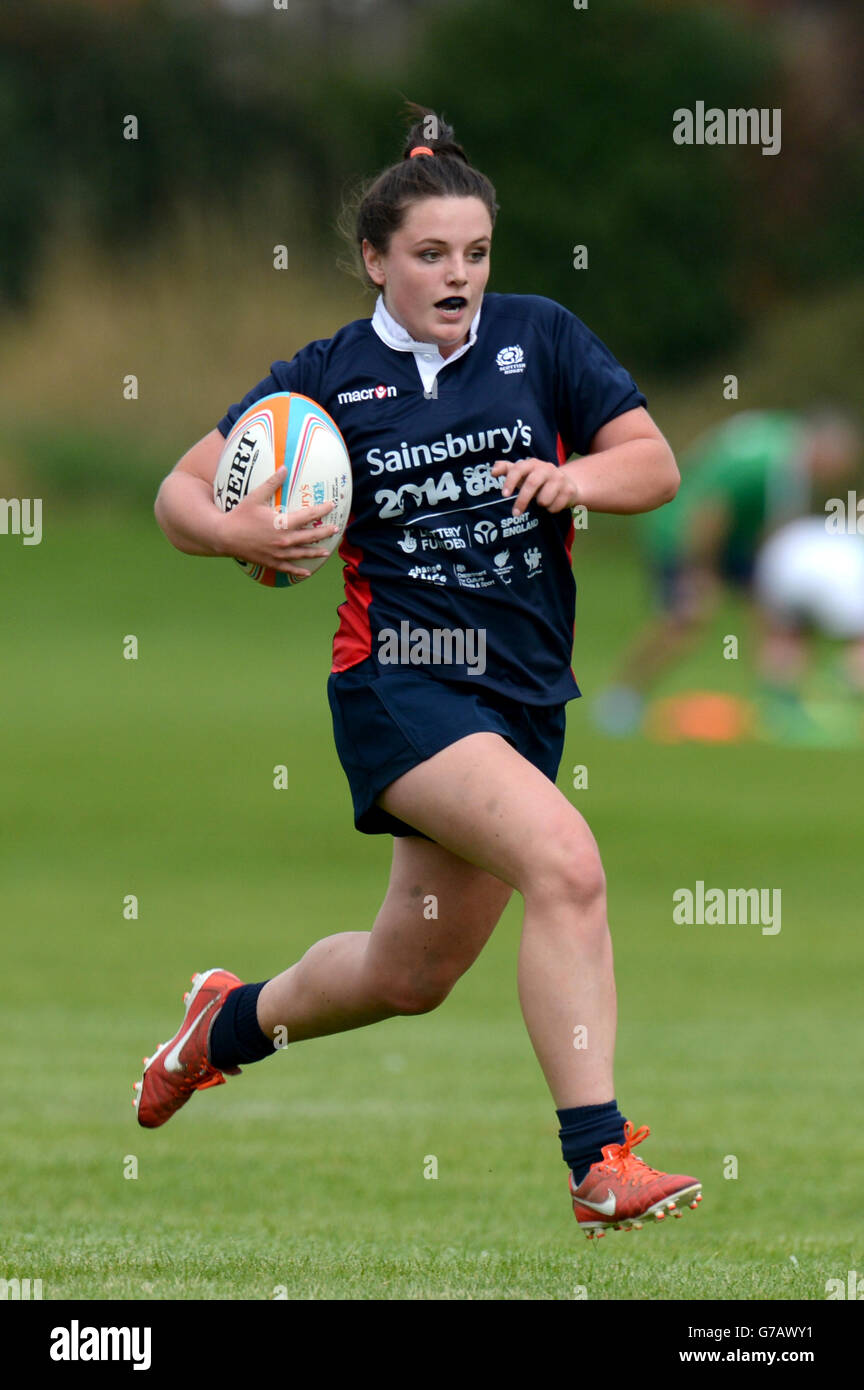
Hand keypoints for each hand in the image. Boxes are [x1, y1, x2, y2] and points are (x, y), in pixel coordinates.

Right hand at [217, 466, 338, 577]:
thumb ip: (271, 483)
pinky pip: (288, 568)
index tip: (331, 506)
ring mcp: (278, 553)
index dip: (321, 510)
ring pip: (302, 554)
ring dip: (315, 552)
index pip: (308, 516)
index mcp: (282, 523)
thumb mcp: (255, 496)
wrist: (224, 536)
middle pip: (310, 536)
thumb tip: (284, 468)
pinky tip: (307, 573)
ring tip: (326, 553)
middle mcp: (283, 540)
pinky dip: (298, 571)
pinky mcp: (271, 562)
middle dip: (324, 533)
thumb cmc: (239, 515)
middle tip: (335, 530)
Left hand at [490, 457, 579, 514]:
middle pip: (532, 484)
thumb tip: (493, 470)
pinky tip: (552, 504)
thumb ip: (507, 469)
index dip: (510, 481)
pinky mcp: (569, 490)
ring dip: (540, 505)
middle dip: (522, 500)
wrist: (567, 483)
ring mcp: (559, 478)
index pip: (519, 469)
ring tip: (541, 502)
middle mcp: (546, 468)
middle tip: (515, 513)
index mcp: (532, 463)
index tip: (504, 495)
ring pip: (544, 499)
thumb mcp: (522, 473)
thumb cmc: (537, 479)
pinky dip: (551, 509)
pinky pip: (555, 506)